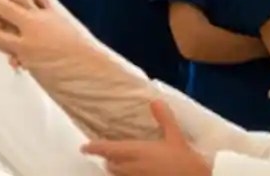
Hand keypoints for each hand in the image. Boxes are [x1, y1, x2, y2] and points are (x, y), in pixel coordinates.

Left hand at [82, 101, 212, 175]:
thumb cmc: (186, 161)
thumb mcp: (176, 137)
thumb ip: (164, 119)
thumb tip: (155, 100)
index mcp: (137, 151)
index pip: (108, 149)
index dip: (94, 148)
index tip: (83, 147)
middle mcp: (133, 168)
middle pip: (111, 165)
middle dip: (109, 160)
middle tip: (108, 155)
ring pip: (119, 175)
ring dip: (117, 170)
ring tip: (120, 165)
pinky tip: (136, 173)